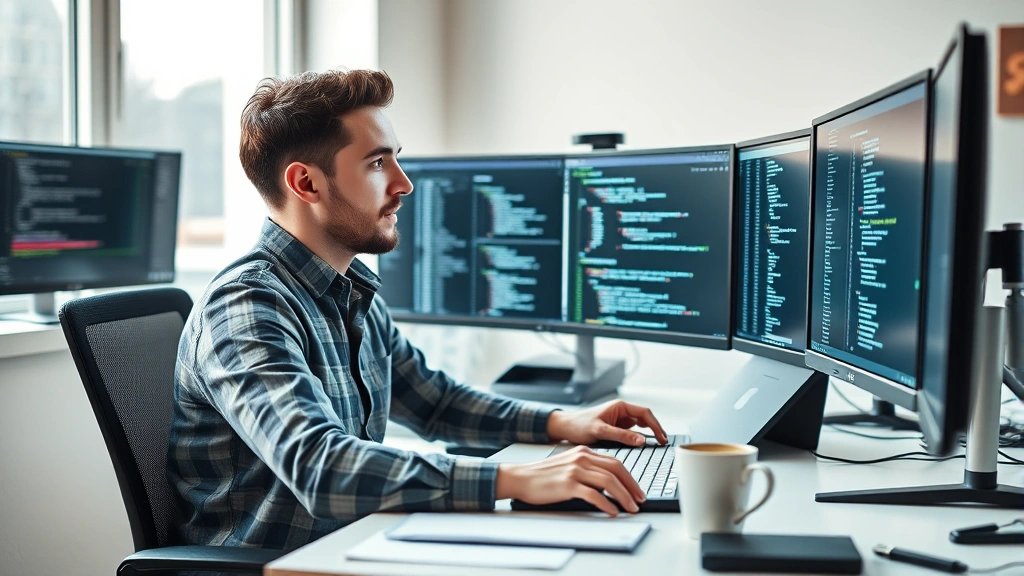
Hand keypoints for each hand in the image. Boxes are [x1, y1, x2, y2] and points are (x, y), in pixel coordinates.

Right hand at [495, 446, 643, 514]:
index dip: (630, 477)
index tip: (637, 490)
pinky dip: (607, 504)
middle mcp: (582, 458)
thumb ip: (587, 468)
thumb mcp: (568, 464)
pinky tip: (612, 511)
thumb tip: (609, 483)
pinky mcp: (568, 484)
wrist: (521, 477)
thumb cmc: (543, 475)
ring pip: (609, 482)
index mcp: (584, 452)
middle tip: (639, 500)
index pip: (615, 462)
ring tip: (630, 508)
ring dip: (624, 497)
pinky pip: (594, 495)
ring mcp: (575, 470)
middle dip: (632, 486)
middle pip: (616, 470)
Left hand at [546, 400, 667, 446]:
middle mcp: (621, 412)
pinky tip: (642, 446)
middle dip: (656, 429)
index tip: (662, 438)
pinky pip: (631, 433)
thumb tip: (641, 440)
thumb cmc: (579, 425)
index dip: (656, 425)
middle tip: (663, 443)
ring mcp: (619, 420)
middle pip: (645, 419)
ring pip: (639, 427)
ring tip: (657, 444)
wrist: (565, 428)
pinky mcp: (616, 429)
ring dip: (649, 434)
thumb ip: (621, 435)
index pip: (645, 413)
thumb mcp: (600, 431)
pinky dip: (638, 439)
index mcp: (619, 407)